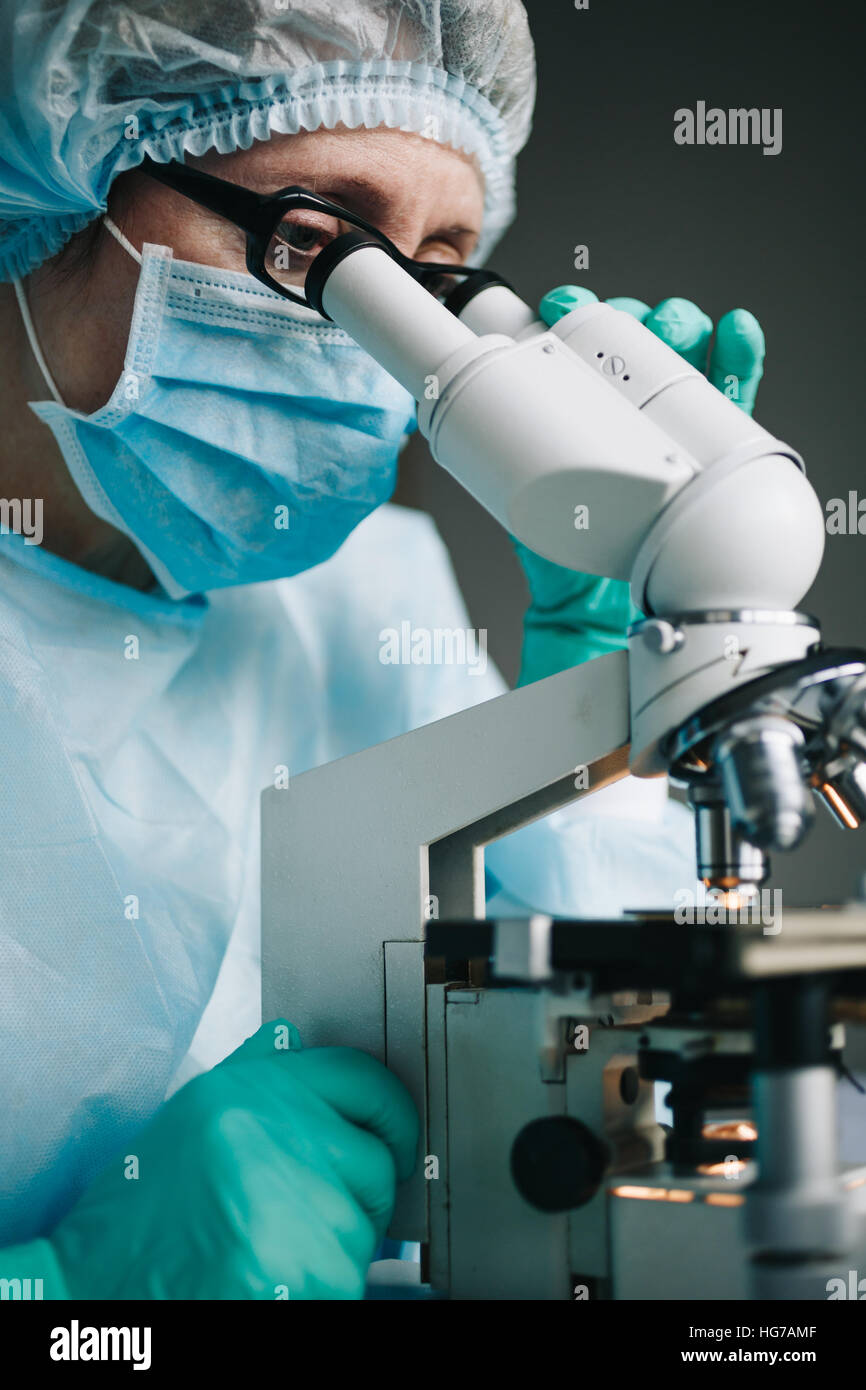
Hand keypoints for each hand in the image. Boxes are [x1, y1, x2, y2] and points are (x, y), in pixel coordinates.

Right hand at [45, 1020, 417, 1298]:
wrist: (92, 1285)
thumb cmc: (143, 1208)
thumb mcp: (196, 1113)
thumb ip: (261, 1079)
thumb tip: (313, 1052)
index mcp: (247, 1088)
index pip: (360, 1078)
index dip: (391, 1112)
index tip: (395, 1138)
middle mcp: (271, 1132)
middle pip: (373, 1162)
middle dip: (356, 1196)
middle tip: (304, 1218)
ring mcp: (286, 1200)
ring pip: (362, 1230)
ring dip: (333, 1251)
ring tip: (268, 1251)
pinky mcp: (294, 1270)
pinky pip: (346, 1281)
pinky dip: (321, 1291)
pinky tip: (269, 1282)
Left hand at [514, 286, 765, 684]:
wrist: (594, 602)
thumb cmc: (556, 543)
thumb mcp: (519, 494)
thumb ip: (498, 457)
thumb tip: (456, 419)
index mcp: (577, 400)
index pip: (581, 337)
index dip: (574, 310)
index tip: (559, 306)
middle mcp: (626, 400)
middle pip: (637, 332)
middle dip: (628, 314)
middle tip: (616, 321)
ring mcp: (673, 417)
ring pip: (684, 350)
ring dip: (679, 325)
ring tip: (671, 328)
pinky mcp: (714, 441)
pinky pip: (735, 392)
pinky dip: (741, 356)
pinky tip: (735, 329)